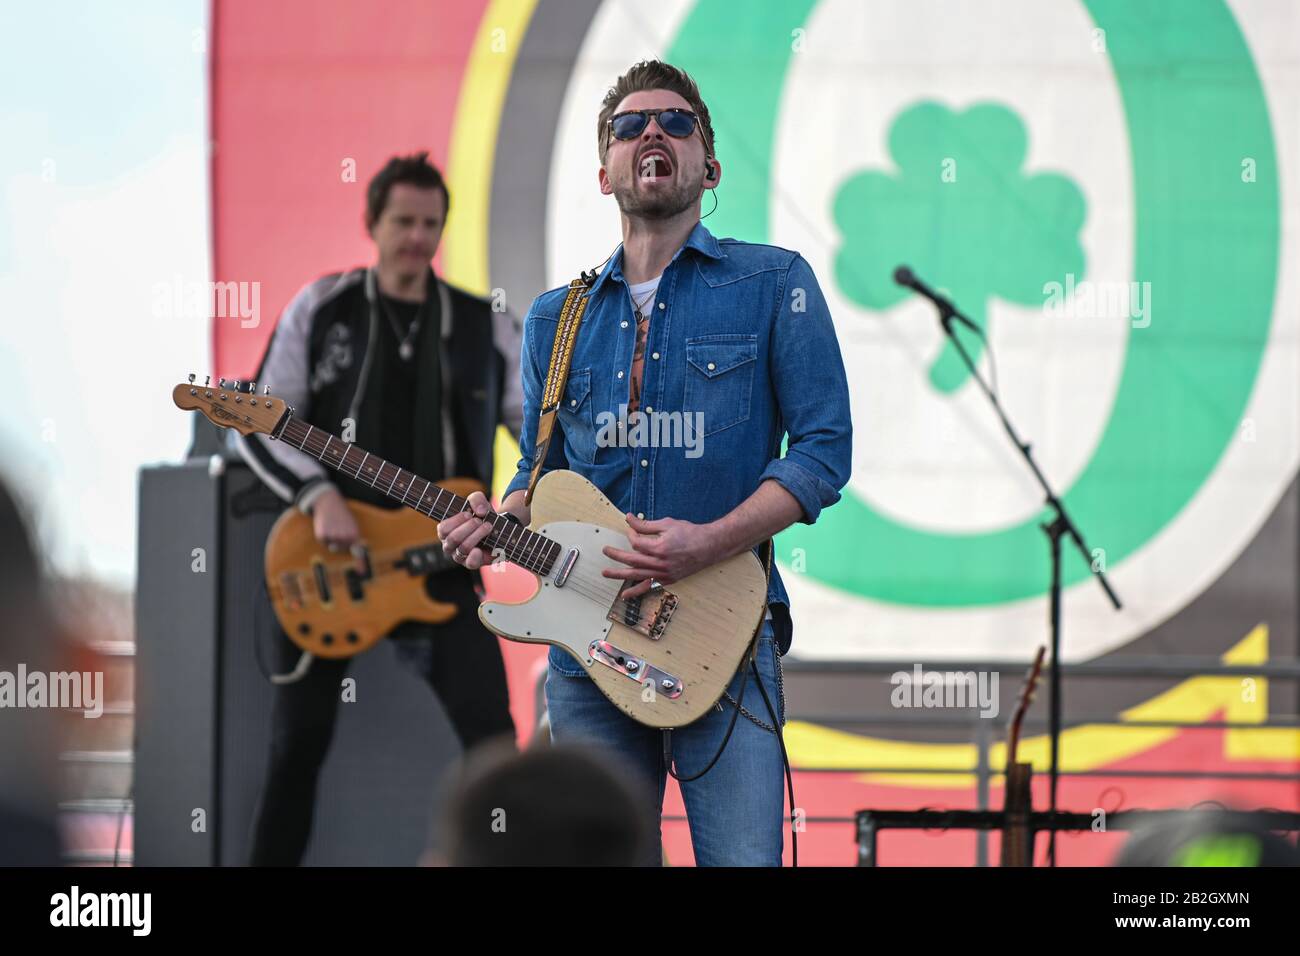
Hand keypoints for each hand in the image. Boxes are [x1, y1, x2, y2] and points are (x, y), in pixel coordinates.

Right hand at [311, 487, 365, 571]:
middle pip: (341, 549)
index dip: (360, 563)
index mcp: (354, 534)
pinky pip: (323, 541)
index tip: (361, 573)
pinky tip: (326, 526)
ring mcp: (334, 536)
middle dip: (339, 542)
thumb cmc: (343, 516)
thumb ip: (353, 540)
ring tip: (333, 526)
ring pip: (332, 545)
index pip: (358, 551)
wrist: (330, 503)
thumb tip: (355, 554)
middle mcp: (345, 536)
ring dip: (331, 538)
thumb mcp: (352, 526)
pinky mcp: (323, 535)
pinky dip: (323, 535)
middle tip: (338, 528)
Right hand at [437, 491, 497, 570]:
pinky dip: (475, 556)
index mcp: (446, 531)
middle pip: (453, 538)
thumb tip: (480, 511)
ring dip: (477, 535)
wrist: (497, 530)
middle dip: (469, 527)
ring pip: (463, 547)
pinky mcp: (472, 562)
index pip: (443, 528)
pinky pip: (470, 563)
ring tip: (488, 526)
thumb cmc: (482, 517)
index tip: (470, 514)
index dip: (456, 520)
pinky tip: (479, 549)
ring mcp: (460, 555)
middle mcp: (450, 545)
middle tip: (479, 521)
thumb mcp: (479, 503)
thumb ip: (476, 499)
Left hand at [601, 514, 724, 598]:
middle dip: (616, 555)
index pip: (636, 543)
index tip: (631, 528)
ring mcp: (664, 574)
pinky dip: (636, 591)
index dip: (631, 534)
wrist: (709, 547)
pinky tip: (625, 595)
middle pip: (632, 560)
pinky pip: (648, 587)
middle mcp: (660, 563)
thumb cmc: (690, 533)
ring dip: (619, 575)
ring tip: (606, 573)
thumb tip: (629, 519)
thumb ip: (646, 524)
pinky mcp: (668, 580)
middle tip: (606, 550)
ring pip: (637, 575)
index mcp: (659, 548)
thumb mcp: (667, 524)